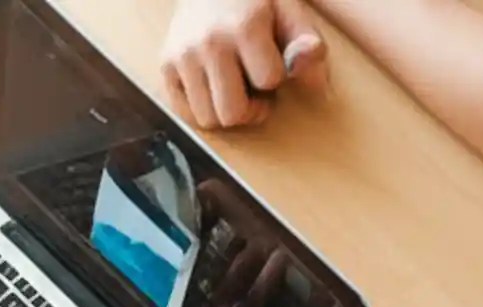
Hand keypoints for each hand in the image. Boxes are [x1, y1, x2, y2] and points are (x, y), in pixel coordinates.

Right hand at [161, 0, 327, 128]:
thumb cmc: (255, 1)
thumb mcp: (289, 11)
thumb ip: (307, 44)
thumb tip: (317, 86)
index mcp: (245, 26)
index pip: (268, 80)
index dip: (276, 76)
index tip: (273, 63)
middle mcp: (208, 43)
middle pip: (233, 113)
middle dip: (252, 109)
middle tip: (255, 90)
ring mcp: (182, 56)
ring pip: (208, 119)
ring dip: (227, 112)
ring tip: (235, 89)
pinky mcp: (165, 65)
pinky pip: (184, 114)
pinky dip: (203, 111)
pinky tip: (215, 92)